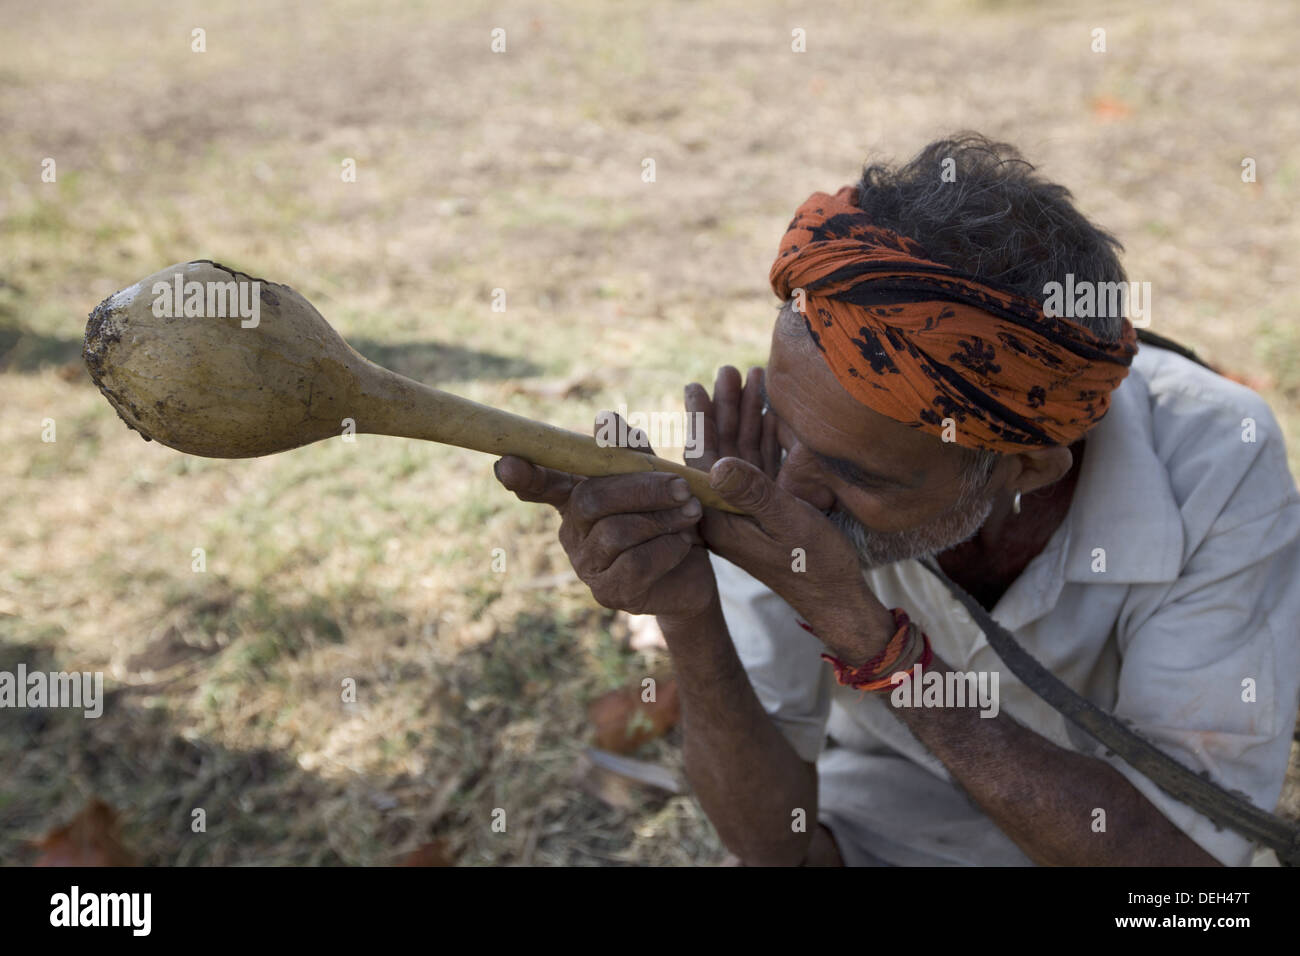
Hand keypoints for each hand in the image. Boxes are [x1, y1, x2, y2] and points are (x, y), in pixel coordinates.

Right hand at [492, 412, 717, 621]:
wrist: (695, 573)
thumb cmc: (672, 518)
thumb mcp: (659, 478)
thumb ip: (634, 452)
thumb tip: (604, 420)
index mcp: (576, 497)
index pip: (542, 483)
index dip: (525, 474)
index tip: (506, 463)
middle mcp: (572, 531)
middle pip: (591, 500)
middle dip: (640, 489)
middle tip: (681, 486)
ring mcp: (587, 565)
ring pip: (616, 532)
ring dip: (661, 519)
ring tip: (691, 512)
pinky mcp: (609, 593)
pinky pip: (636, 564)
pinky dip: (666, 548)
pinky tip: (682, 544)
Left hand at [682, 366, 892, 662]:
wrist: (838, 597)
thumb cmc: (814, 564)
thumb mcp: (786, 523)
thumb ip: (753, 493)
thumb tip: (718, 463)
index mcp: (720, 518)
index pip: (700, 461)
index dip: (700, 421)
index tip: (696, 387)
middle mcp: (727, 512)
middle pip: (719, 450)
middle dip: (725, 409)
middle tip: (728, 372)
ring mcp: (747, 509)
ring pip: (740, 453)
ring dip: (746, 417)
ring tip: (751, 379)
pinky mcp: (767, 509)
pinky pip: (760, 465)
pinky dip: (764, 436)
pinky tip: (770, 411)